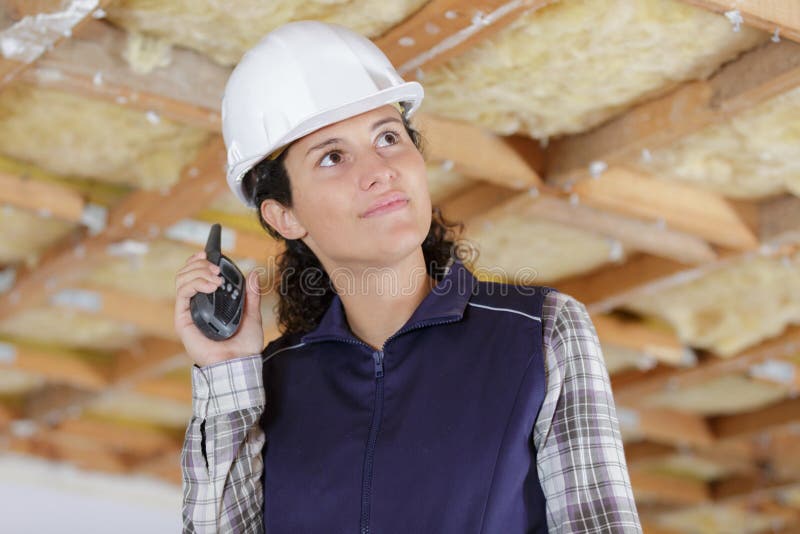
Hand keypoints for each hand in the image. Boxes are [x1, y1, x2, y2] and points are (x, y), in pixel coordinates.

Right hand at [174, 251, 264, 366]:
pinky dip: (195, 283)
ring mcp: (189, 312)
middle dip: (200, 264)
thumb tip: (254, 274)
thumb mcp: (252, 315)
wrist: (239, 362)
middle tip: (216, 268)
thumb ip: (252, 295)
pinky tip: (210, 286)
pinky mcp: (183, 320)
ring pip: (182, 280)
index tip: (209, 254)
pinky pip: (182, 293)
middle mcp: (196, 305)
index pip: (197, 276)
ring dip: (198, 271)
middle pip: (187, 274)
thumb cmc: (244, 345)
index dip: (199, 262)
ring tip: (215, 278)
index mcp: (210, 303)